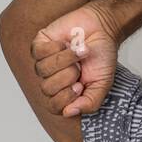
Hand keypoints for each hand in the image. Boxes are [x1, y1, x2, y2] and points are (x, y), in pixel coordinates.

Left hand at [30, 3, 120, 117]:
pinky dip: (56, 47)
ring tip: (77, 51)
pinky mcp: (40, 44)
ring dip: (65, 59)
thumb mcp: (102, 84)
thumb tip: (68, 112)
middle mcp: (52, 79)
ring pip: (42, 70)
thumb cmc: (101, 55)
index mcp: (65, 92)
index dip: (65, 97)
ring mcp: (44, 62)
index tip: (79, 85)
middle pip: (47, 89)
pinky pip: (39, 52)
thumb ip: (90, 102)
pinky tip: (66, 43)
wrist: (102, 28)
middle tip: (79, 67)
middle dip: (67, 76)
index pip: (54, 106)